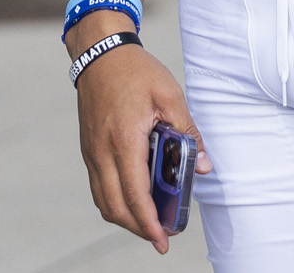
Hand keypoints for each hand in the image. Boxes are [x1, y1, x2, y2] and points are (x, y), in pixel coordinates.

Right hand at [71, 15, 210, 254]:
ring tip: (150, 223)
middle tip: (161, 237)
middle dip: (138, 228)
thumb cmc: (137, 72)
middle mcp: (102, 153)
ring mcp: (91, 153)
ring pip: (103, 201)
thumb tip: (205, 167)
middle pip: (115, 207)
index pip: (134, 195)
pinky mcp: (89, 149)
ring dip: (125, 217)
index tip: (163, 240)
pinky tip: (135, 200)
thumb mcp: (171, 96)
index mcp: (124, 141)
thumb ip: (188, 133)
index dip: (148, 222)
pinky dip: (115, 201)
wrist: (100, 54)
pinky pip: (99, 186)